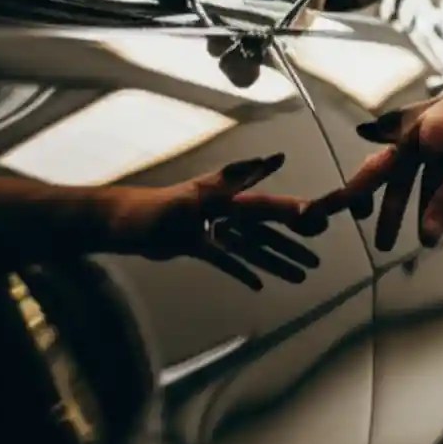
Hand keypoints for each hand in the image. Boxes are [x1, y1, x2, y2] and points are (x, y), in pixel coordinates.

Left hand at [105, 153, 328, 289]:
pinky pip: (227, 260)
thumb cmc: (157, 208)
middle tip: (318, 260)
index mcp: (226, 195)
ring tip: (300, 277)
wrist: (121, 225)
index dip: (294, 213)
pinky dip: (243, 271)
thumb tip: (274, 159)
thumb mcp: (198, 198)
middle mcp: (223, 210)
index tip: (321, 220)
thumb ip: (238, 185)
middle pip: (265, 230)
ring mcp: (211, 228)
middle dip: (292, 245)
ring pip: (251, 248)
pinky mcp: (197, 245)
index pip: (267, 205)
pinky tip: (260, 284)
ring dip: (275, 262)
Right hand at [310, 72, 442, 250]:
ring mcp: (435, 138)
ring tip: (420, 234)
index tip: (348, 215)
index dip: (357, 195)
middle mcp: (417, 138)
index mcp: (413, 141)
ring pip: (419, 178)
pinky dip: (436, 192)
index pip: (377, 175)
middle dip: (388, 209)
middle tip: (381, 237)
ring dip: (418, 206)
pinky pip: (437, 171)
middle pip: (394, 179)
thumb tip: (428, 236)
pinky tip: (438, 208)